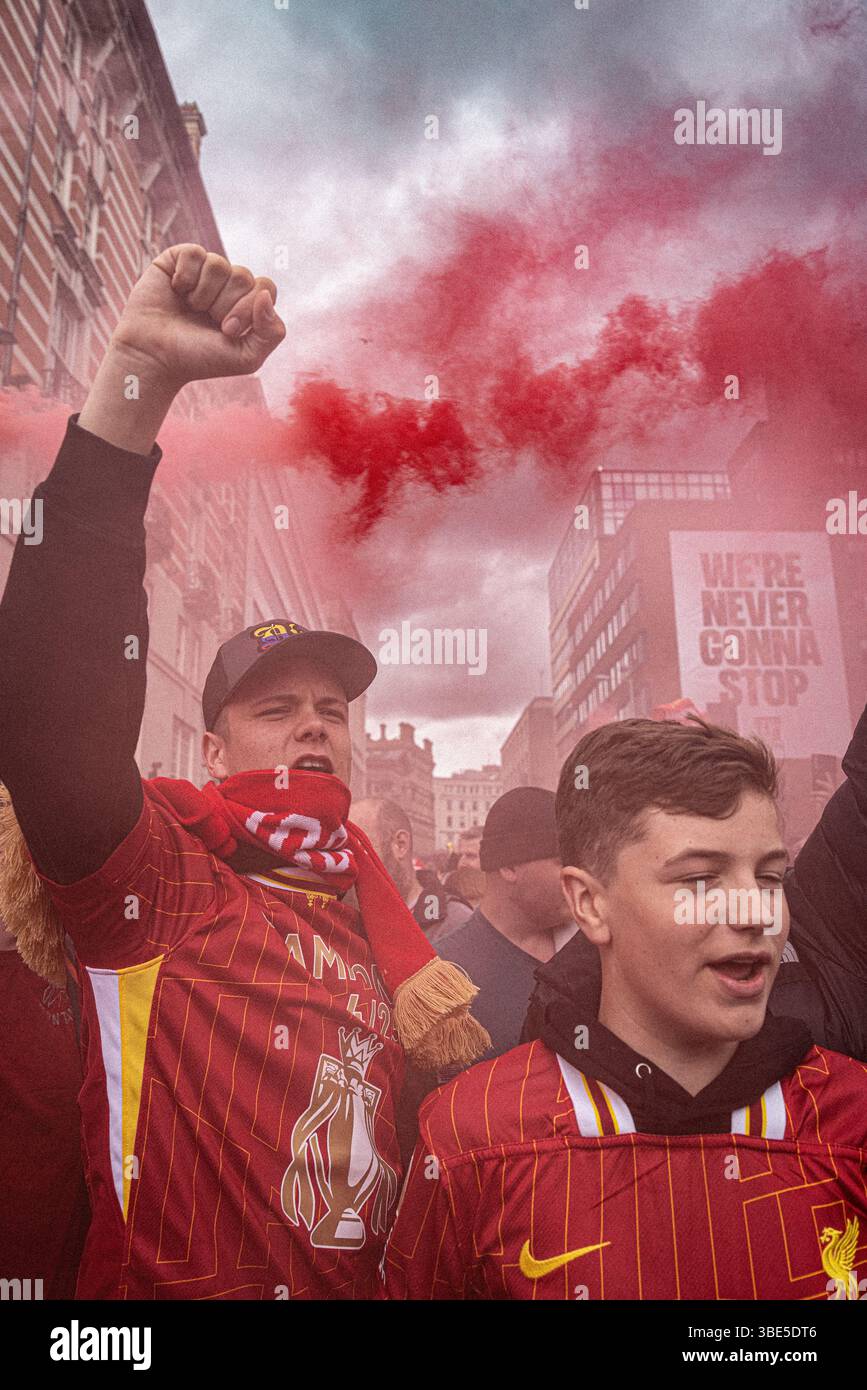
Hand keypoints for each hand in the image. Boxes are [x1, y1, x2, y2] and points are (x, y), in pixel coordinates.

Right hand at [109, 244, 285, 388]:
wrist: (155, 356)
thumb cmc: (199, 359)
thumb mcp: (247, 358)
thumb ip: (272, 332)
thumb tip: (266, 295)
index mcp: (247, 304)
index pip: (266, 288)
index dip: (248, 308)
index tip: (227, 330)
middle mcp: (227, 285)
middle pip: (243, 276)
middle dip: (225, 305)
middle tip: (206, 321)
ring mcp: (203, 271)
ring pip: (219, 264)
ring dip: (203, 294)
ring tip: (190, 308)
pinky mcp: (178, 260)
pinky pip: (195, 253)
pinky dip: (185, 277)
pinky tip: (176, 291)